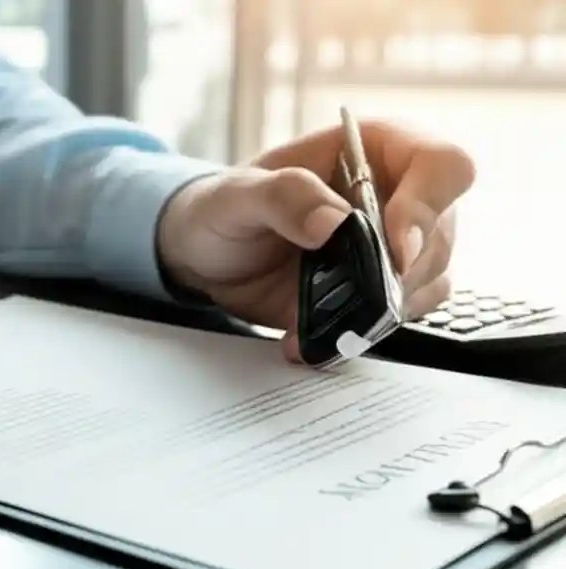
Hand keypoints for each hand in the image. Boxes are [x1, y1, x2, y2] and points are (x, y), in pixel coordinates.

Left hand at [157, 119, 475, 360]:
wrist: (208, 254)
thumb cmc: (224, 207)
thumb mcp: (237, 194)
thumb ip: (283, 196)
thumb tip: (334, 223)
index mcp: (378, 149)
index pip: (444, 165)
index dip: (429, 206)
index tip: (393, 247)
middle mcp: (401, 194)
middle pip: (442, 234)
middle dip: (402, 271)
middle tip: (352, 293)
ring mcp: (396, 244)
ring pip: (431, 279)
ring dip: (384, 306)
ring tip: (325, 316)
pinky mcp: (380, 287)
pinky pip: (399, 314)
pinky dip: (363, 329)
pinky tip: (317, 334)